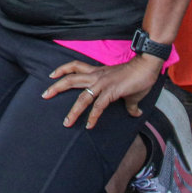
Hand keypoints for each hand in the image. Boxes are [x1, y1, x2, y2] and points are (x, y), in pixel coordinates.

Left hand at [42, 56, 163, 128]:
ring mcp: (103, 84)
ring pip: (82, 96)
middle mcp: (96, 76)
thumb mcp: (128, 90)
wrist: (147, 67)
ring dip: (73, 111)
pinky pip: (98, 106)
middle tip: (44, 95)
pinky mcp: (111, 92)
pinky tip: (89, 125)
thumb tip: (135, 113)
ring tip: (66, 123)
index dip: (62, 69)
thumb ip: (128, 103)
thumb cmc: (138, 76)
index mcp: (97, 72)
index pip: (75, 66)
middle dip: (56, 87)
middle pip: (71, 78)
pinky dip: (92, 116)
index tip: (52, 75)